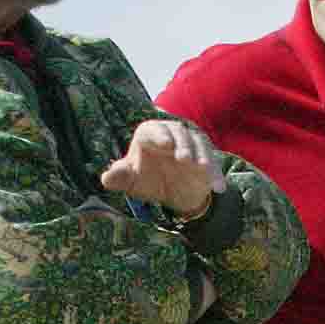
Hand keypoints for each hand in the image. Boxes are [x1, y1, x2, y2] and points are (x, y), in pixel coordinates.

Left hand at [101, 118, 220, 216]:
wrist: (172, 193)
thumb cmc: (147, 180)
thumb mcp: (132, 182)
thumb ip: (120, 178)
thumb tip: (106, 179)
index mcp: (150, 134)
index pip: (153, 129)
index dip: (159, 135)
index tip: (165, 145)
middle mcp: (172, 134)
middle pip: (178, 132)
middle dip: (182, 144)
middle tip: (183, 158)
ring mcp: (191, 144)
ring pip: (198, 143)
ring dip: (200, 155)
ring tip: (200, 168)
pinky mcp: (206, 157)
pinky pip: (212, 163)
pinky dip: (215, 174)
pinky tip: (218, 187)